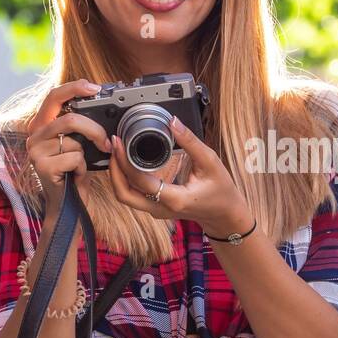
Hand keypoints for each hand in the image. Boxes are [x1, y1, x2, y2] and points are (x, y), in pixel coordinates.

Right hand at [23, 78, 111, 216]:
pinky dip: (82, 168)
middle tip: (106, 141)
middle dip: (94, 129)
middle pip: (69, 119)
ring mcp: (35, 151)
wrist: (67, 205)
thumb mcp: (77, 144)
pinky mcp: (42, 166)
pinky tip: (75, 176)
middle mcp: (34, 136)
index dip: (74, 88)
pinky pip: (75, 158)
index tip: (95, 88)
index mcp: (41, 125)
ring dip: (87, 155)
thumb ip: (80, 126)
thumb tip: (100, 106)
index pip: (53, 96)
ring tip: (82, 166)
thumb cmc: (73, 173)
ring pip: (74, 141)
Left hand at [107, 116, 252, 237]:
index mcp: (174, 199)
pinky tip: (126, 163)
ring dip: (117, 176)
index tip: (120, 143)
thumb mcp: (210, 162)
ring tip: (117, 152)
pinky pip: (133, 195)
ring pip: (125, 197)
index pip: (140, 181)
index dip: (125, 162)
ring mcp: (156, 210)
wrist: (224, 215)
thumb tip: (173, 122)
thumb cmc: (221, 191)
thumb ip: (190, 142)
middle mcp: (161, 208)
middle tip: (114, 147)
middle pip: (124, 195)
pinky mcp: (155, 208)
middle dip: (114, 171)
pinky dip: (126, 180)